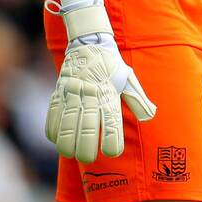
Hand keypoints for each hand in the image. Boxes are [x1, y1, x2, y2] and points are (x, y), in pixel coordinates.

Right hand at [44, 0, 155, 161]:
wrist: (88, 43)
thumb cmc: (111, 66)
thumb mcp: (128, 79)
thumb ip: (138, 100)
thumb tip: (150, 116)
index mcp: (109, 94)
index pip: (111, 122)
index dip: (111, 141)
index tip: (112, 152)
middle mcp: (90, 95)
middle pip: (86, 127)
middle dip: (86, 147)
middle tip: (88, 159)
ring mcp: (71, 94)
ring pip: (66, 124)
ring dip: (67, 143)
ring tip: (72, 153)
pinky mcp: (57, 93)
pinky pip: (52, 115)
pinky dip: (53, 130)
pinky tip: (58, 139)